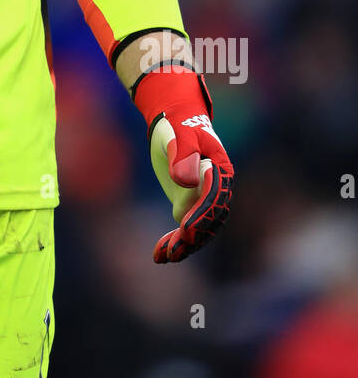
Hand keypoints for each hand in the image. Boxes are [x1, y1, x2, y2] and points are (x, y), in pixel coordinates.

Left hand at [132, 66, 233, 263]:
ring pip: (199, 229)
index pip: (214, 198)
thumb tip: (186, 181)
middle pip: (209, 220)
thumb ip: (183, 154)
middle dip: (192, 238)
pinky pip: (185, 227)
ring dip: (183, 246)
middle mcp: (216, 189)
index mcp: (220, 171)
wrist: (173, 120)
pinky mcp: (187, 202)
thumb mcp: (179, 135)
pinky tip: (159, 254)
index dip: (202, 215)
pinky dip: (174, 241)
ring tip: (162, 257)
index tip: (186, 229)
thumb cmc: (178, 124)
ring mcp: (202, 198)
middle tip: (172, 252)